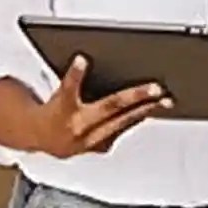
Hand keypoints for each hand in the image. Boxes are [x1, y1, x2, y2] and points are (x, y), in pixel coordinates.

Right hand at [27, 55, 172, 157]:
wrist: (42, 139)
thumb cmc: (55, 111)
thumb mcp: (61, 91)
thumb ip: (74, 78)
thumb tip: (83, 59)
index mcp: (67, 110)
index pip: (73, 90)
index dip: (78, 75)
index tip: (84, 61)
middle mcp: (80, 127)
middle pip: (111, 109)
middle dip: (137, 99)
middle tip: (157, 89)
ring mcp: (91, 140)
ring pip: (123, 123)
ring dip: (146, 111)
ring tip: (166, 101)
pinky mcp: (100, 147)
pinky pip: (122, 131)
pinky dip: (137, 120)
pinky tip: (151, 110)